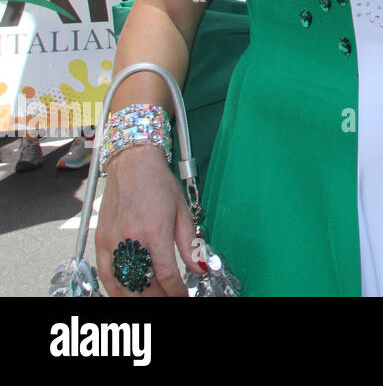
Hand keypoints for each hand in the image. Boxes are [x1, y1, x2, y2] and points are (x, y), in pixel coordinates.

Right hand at [95, 146, 202, 296]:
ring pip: (123, 282)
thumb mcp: (183, 211)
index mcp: (155, 231)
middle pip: (143, 282)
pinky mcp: (101, 239)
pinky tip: (125, 295)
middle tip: (169, 298)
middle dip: (159, 297)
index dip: (176, 291)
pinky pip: (104, 272)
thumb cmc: (158, 183)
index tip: (183, 296)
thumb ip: (190, 243)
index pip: (165, 273)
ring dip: (139, 296)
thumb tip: (200, 268)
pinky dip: (114, 289)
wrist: (133, 164)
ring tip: (152, 298)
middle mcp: (132, 238)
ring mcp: (113, 240)